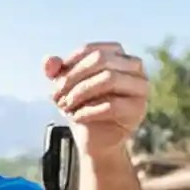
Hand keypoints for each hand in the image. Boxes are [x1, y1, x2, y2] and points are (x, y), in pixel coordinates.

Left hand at [45, 42, 148, 158]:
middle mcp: (135, 66)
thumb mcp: (65, 87)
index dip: (69, 64)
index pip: (91, 50)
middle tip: (57, 97)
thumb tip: (48, 61)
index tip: (55, 82)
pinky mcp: (138, 109)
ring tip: (65, 107)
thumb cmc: (82, 105)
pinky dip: (88, 111)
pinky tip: (76, 118)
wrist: (94, 138)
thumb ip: (56, 71)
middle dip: (73, 79)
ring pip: (110, 79)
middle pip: (101, 60)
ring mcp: (140, 87)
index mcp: (118, 54)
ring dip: (80, 93)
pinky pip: (112, 105)